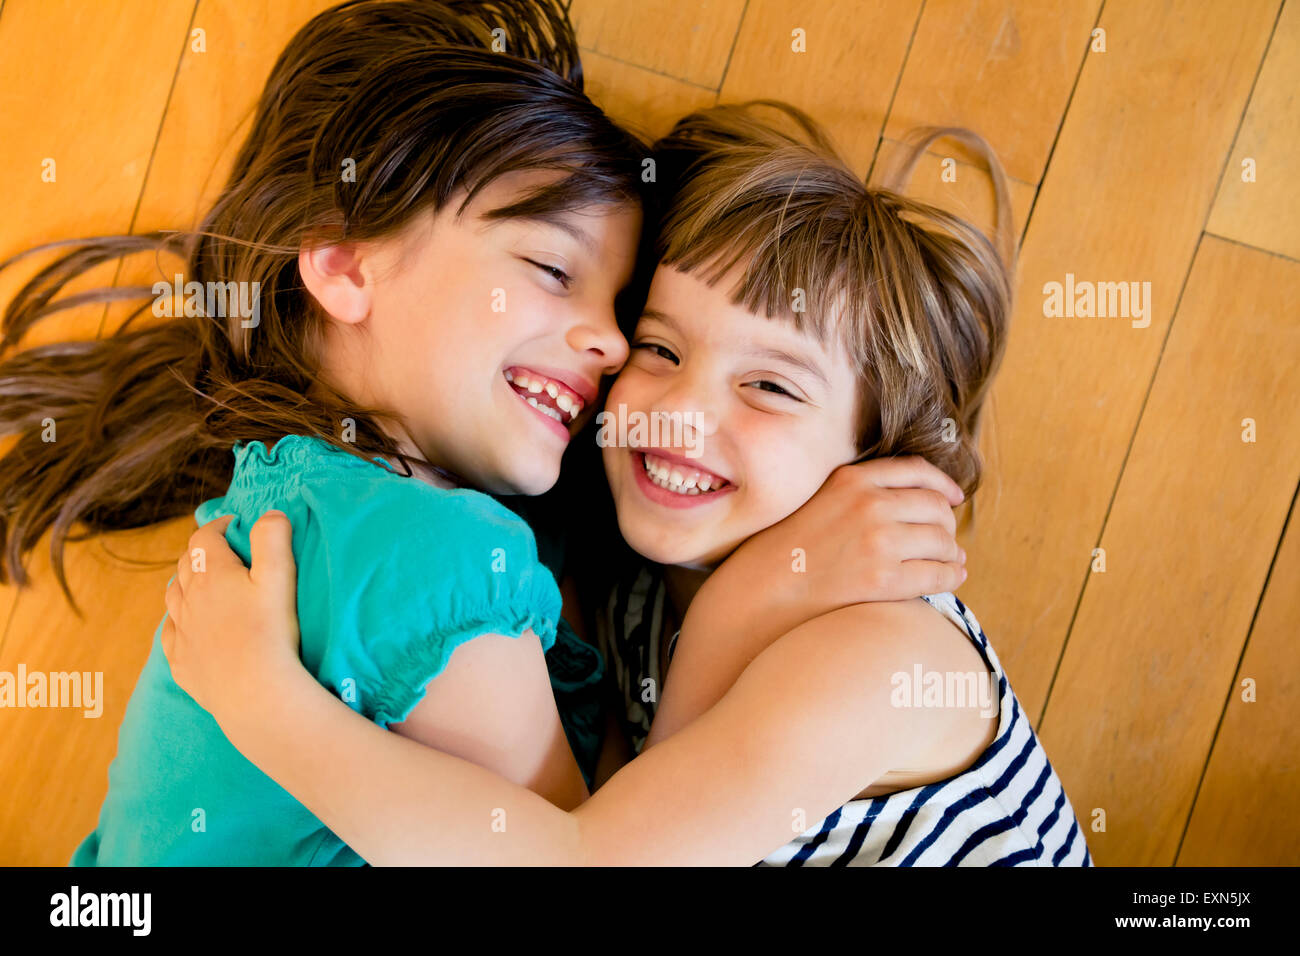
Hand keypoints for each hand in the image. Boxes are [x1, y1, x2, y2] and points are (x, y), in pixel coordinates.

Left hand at [162, 510, 303, 732]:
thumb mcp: (280, 578)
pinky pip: (171, 635)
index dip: (218, 526)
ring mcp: (182, 633)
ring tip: (203, 587)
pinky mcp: (182, 663)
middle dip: (201, 554)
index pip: (204, 538)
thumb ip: (273, 539)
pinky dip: (179, 623)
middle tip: (224, 555)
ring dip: (185, 585)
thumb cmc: (271, 633)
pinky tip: (191, 629)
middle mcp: (188, 600)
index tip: (235, 526)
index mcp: (211, 574)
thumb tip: (270, 514)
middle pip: (184, 566)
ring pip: (172, 598)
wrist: (255, 694)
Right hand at [647, 456, 968, 747]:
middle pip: (935, 507)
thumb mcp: (820, 500)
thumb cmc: (788, 548)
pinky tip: (952, 576)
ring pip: (942, 541)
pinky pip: (937, 574)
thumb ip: (859, 491)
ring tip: (950, 560)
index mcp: (851, 479)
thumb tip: (914, 498)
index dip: (942, 485)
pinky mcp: (882, 578)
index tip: (953, 497)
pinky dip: (951, 575)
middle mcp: (868, 504)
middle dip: (947, 524)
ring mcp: (877, 541)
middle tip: (946, 538)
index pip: (916, 472)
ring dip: (951, 552)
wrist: (763, 588)